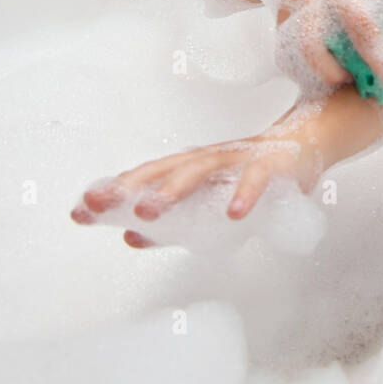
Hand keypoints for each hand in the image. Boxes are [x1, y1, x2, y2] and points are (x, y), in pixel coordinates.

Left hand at [71, 137, 319, 247]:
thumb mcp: (207, 201)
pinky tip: (233, 215)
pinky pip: (255, 180)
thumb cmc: (247, 175)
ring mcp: (237, 160)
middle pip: (163, 170)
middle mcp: (207, 159)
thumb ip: (172, 222)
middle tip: (101, 204)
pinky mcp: (270, 165)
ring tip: (148, 211)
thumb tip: (129, 237)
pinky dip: (244, 195)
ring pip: (200, 170)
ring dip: (172, 189)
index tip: (80, 210)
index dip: (113, 192)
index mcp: (189, 166)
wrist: (302, 145)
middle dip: (130, 187)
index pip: (144, 178)